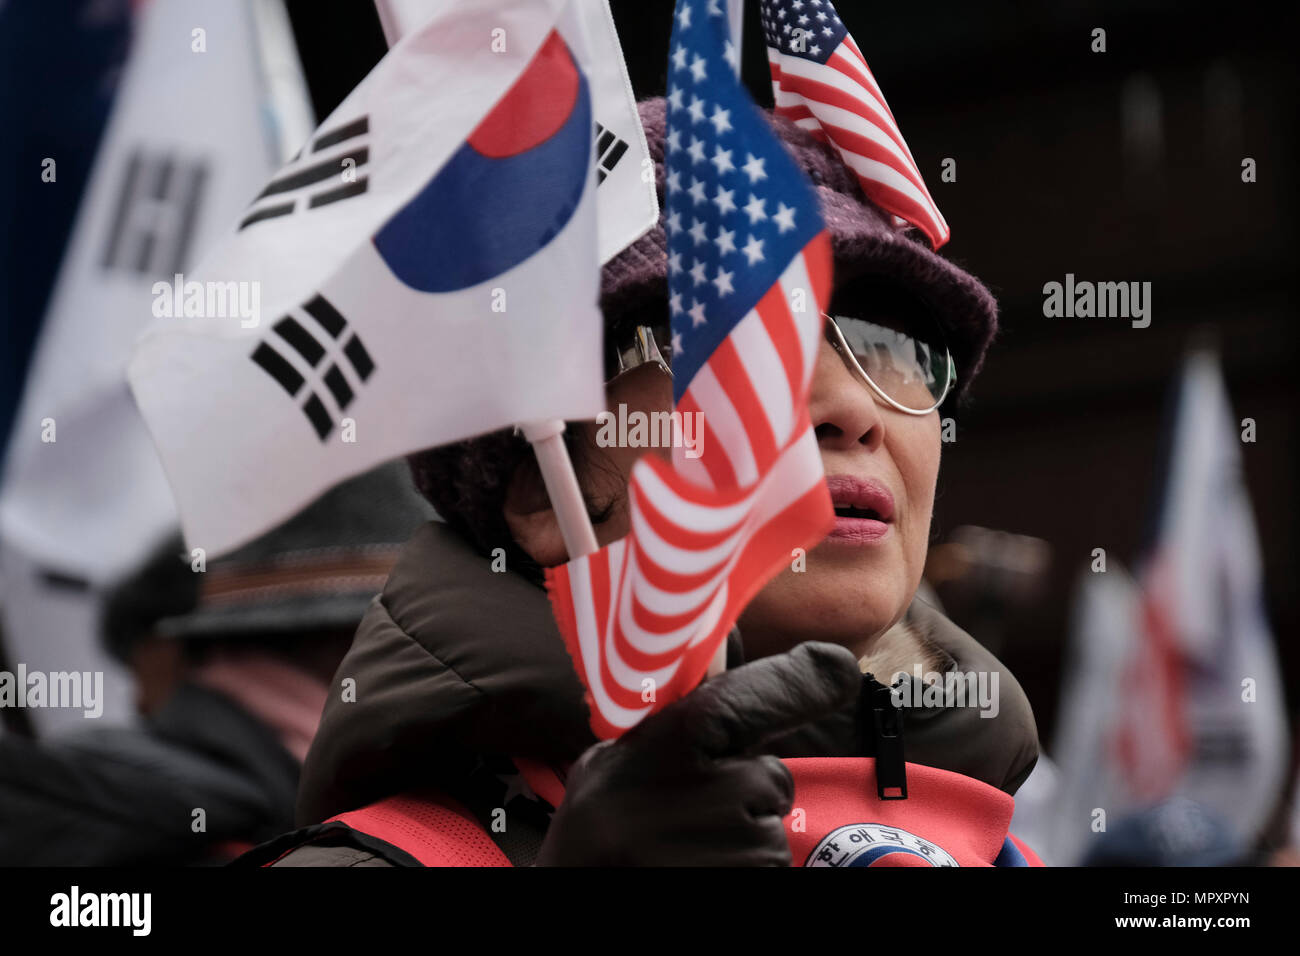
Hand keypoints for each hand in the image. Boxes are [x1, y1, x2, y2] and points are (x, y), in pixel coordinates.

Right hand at [535, 641, 860, 865]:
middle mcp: (731, 784)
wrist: (575, 887)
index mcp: (694, 731)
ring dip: (738, 833)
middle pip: (769, 773)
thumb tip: (728, 660)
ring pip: (768, 824)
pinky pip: (765, 864)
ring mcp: (747, 843)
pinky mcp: (755, 880)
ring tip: (680, 841)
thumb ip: (682, 715)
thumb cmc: (596, 816)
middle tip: (684, 804)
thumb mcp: (624, 746)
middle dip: (742, 787)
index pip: (779, 692)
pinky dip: (736, 866)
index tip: (838, 666)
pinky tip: (692, 863)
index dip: (814, 678)